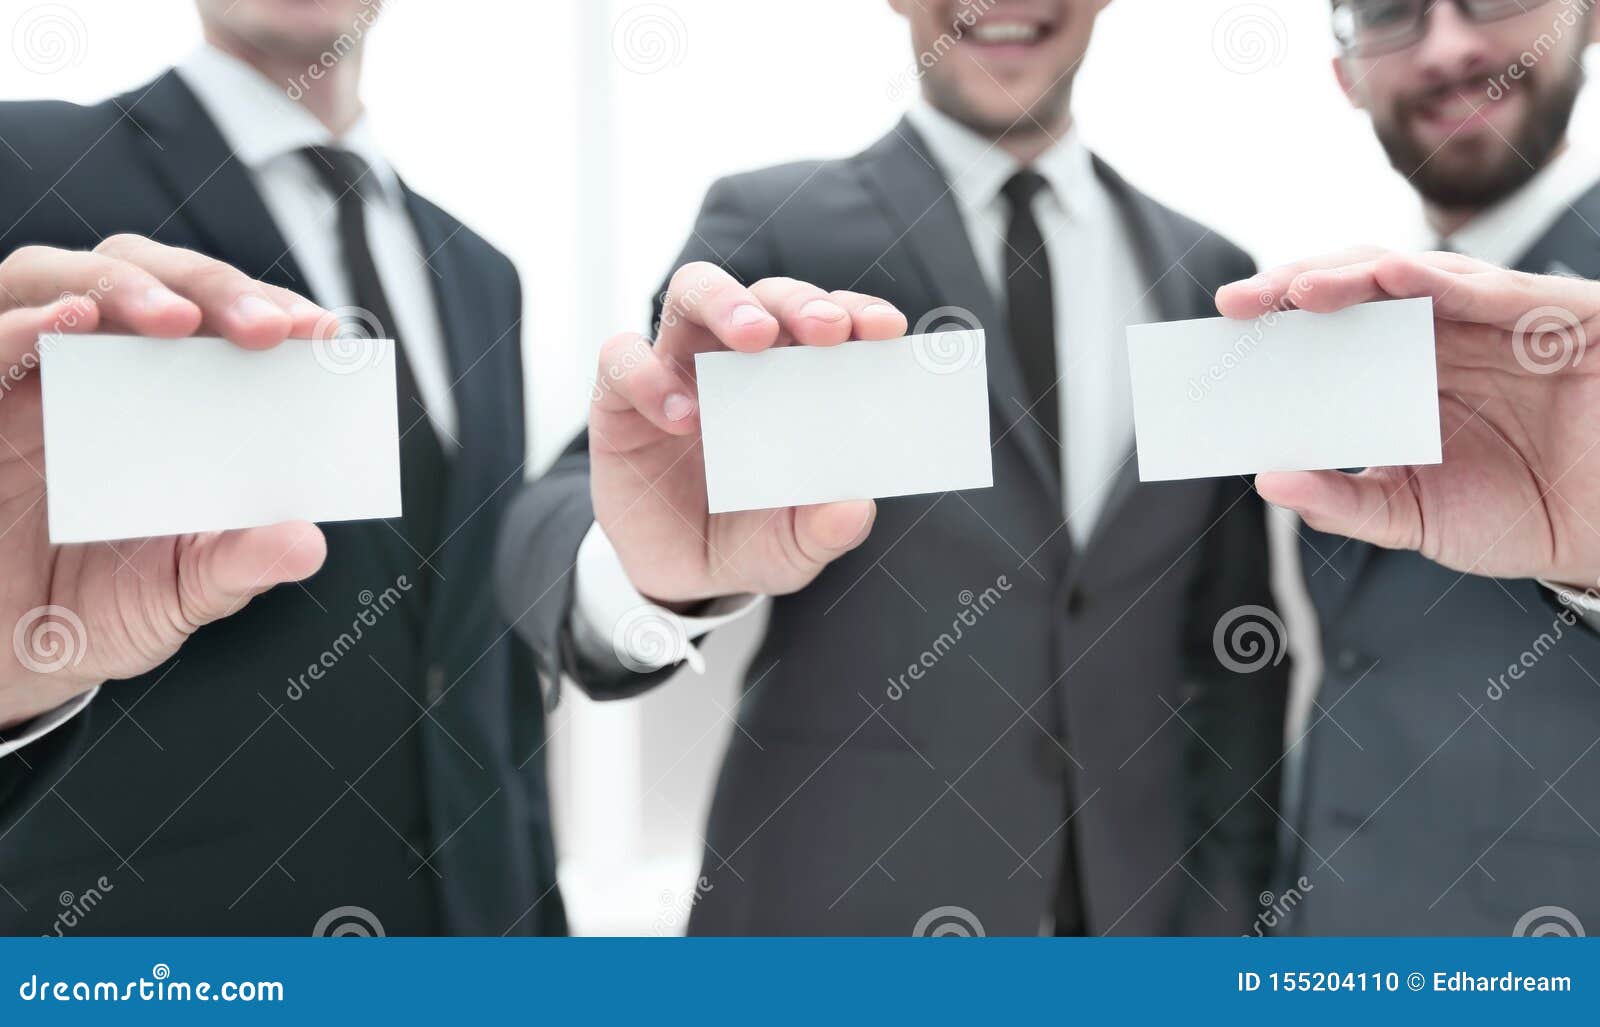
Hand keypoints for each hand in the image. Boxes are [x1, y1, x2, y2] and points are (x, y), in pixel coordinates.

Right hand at [0, 235, 330, 729]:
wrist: (4, 661)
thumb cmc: (92, 609)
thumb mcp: (180, 594)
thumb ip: (239, 565)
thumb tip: (308, 543)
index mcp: (156, 401)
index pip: (211, 322)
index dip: (265, 310)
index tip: (323, 333)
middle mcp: (87, 373)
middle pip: (143, 278)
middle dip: (213, 289)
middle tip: (269, 328)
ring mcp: (18, 383)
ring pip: (54, 281)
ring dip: (121, 287)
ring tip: (178, 320)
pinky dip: (20, 327)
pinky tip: (66, 321)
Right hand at [589, 263, 907, 602]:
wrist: (678, 579)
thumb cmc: (750, 540)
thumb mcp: (795, 549)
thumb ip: (827, 530)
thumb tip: (855, 508)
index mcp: (794, 379)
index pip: (826, 324)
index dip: (856, 314)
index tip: (887, 329)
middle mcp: (735, 361)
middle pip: (765, 294)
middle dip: (799, 302)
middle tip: (827, 330)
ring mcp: (675, 371)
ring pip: (692, 294)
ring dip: (726, 302)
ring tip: (754, 338)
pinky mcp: (620, 400)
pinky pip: (621, 359)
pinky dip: (649, 376)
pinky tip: (681, 417)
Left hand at [1217, 247, 1599, 587]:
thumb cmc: (1519, 516)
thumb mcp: (1413, 517)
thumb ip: (1343, 502)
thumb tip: (1268, 482)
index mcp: (1407, 374)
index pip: (1331, 332)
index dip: (1279, 324)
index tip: (1222, 333)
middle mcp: (1446, 338)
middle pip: (1358, 291)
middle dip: (1294, 287)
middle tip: (1237, 303)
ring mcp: (1497, 322)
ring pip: (1413, 277)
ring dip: (1350, 275)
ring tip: (1297, 291)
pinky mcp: (1555, 316)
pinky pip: (1491, 289)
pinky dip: (1439, 279)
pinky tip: (1392, 277)